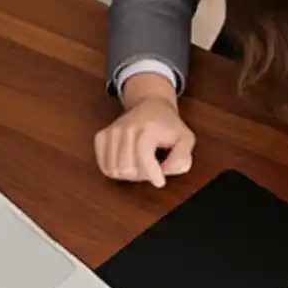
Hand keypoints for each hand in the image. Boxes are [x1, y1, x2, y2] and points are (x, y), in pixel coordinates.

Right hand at [94, 73, 195, 187]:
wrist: (150, 105)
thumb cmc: (169, 126)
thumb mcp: (186, 139)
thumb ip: (183, 157)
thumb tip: (167, 170)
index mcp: (148, 128)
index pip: (143, 156)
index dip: (151, 174)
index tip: (160, 182)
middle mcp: (126, 128)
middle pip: (127, 168)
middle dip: (142, 175)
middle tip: (152, 167)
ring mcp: (112, 132)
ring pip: (114, 170)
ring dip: (128, 174)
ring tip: (140, 165)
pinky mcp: (101, 136)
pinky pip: (103, 166)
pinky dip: (115, 171)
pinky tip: (126, 164)